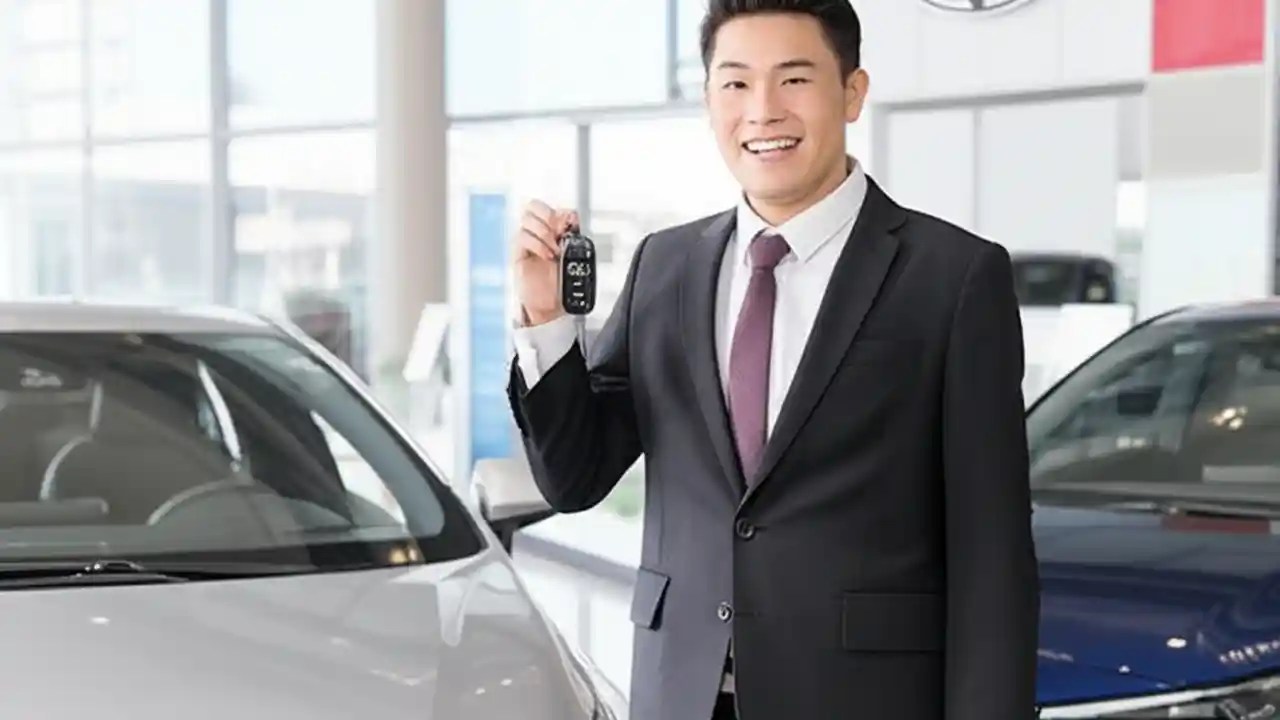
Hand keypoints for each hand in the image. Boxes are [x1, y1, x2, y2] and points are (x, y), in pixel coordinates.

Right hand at [515, 200, 577, 325]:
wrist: (549, 306)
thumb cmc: (561, 283)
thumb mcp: (573, 259)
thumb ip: (574, 238)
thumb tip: (574, 220)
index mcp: (555, 231)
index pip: (554, 208)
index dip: (562, 212)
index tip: (571, 225)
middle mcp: (539, 232)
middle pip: (534, 205)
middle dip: (549, 215)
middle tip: (559, 232)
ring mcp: (527, 241)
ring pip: (527, 219)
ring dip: (544, 232)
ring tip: (555, 250)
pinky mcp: (518, 253)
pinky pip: (522, 237)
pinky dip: (537, 244)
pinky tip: (547, 256)